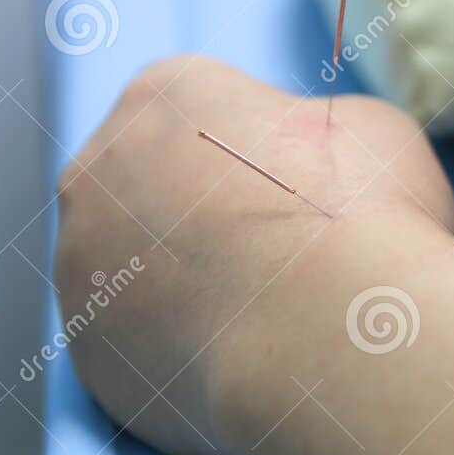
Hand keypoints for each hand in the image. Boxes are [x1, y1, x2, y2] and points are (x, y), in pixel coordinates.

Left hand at [52, 54, 453, 454]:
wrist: (329, 332)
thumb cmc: (361, 214)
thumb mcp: (373, 127)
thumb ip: (321, 130)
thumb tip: (320, 159)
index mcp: (164, 93)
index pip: (200, 110)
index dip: (257, 151)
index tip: (297, 189)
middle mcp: (98, 168)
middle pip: (147, 185)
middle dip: (200, 215)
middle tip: (274, 257)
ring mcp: (79, 264)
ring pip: (129, 270)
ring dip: (179, 286)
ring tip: (259, 318)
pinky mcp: (89, 348)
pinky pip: (132, 347)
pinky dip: (173, 354)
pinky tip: (234, 361)